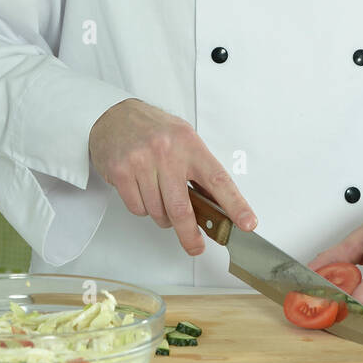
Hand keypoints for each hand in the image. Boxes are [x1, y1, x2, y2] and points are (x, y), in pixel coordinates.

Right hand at [89, 98, 257, 256]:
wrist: (115, 116)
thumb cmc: (154, 130)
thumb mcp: (184, 140)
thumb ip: (199, 169)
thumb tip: (218, 205)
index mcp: (189, 144)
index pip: (218, 179)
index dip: (236, 204)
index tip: (247, 223)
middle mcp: (166, 152)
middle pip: (181, 208)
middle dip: (190, 235)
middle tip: (195, 246)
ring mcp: (142, 162)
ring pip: (158, 212)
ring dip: (162, 216)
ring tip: (160, 197)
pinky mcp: (121, 172)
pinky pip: (137, 209)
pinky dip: (143, 208)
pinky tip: (142, 190)